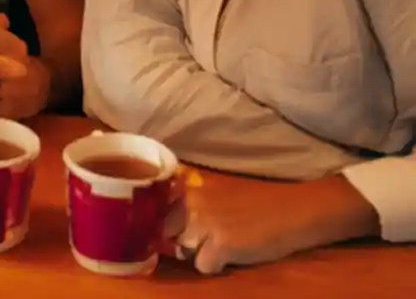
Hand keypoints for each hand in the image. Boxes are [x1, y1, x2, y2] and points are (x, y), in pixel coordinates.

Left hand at [163, 172, 379, 274]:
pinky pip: (204, 266)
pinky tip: (235, 255)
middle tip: (211, 240)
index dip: (167, 227)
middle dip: (184, 241)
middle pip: (168, 234)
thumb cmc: (259, 204)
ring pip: (184, 251)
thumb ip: (192, 207)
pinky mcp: (220, 245)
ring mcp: (204, 224)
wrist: (295, 211)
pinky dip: (218, 265)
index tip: (174, 233)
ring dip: (201, 252)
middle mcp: (192, 204)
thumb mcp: (217, 197)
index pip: (159, 213)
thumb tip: (166, 230)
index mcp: (190, 190)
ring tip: (226, 244)